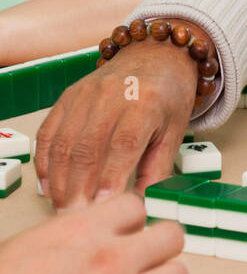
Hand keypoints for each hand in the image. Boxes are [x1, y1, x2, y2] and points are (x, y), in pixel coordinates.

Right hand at [0, 193, 186, 273]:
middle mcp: (111, 261)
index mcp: (83, 231)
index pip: (137, 206)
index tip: (128, 232)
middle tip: (148, 257)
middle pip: (171, 236)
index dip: (131, 220)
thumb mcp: (27, 246)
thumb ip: (69, 233)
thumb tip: (89, 231)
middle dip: (160, 245)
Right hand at [35, 38, 200, 209]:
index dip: (110, 178)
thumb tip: (143, 206)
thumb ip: (158, 169)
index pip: (123, 145)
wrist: (156, 56)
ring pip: (63, 143)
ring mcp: (86, 94)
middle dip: (79, 188)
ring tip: (64, 209)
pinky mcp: (68, 96)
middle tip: (78, 218)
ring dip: (60, 181)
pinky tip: (51, 186)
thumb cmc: (168, 97)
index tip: (102, 208)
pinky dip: (45, 163)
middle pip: (87, 147)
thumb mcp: (175, 131)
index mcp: (146, 102)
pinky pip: (49, 133)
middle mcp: (112, 94)